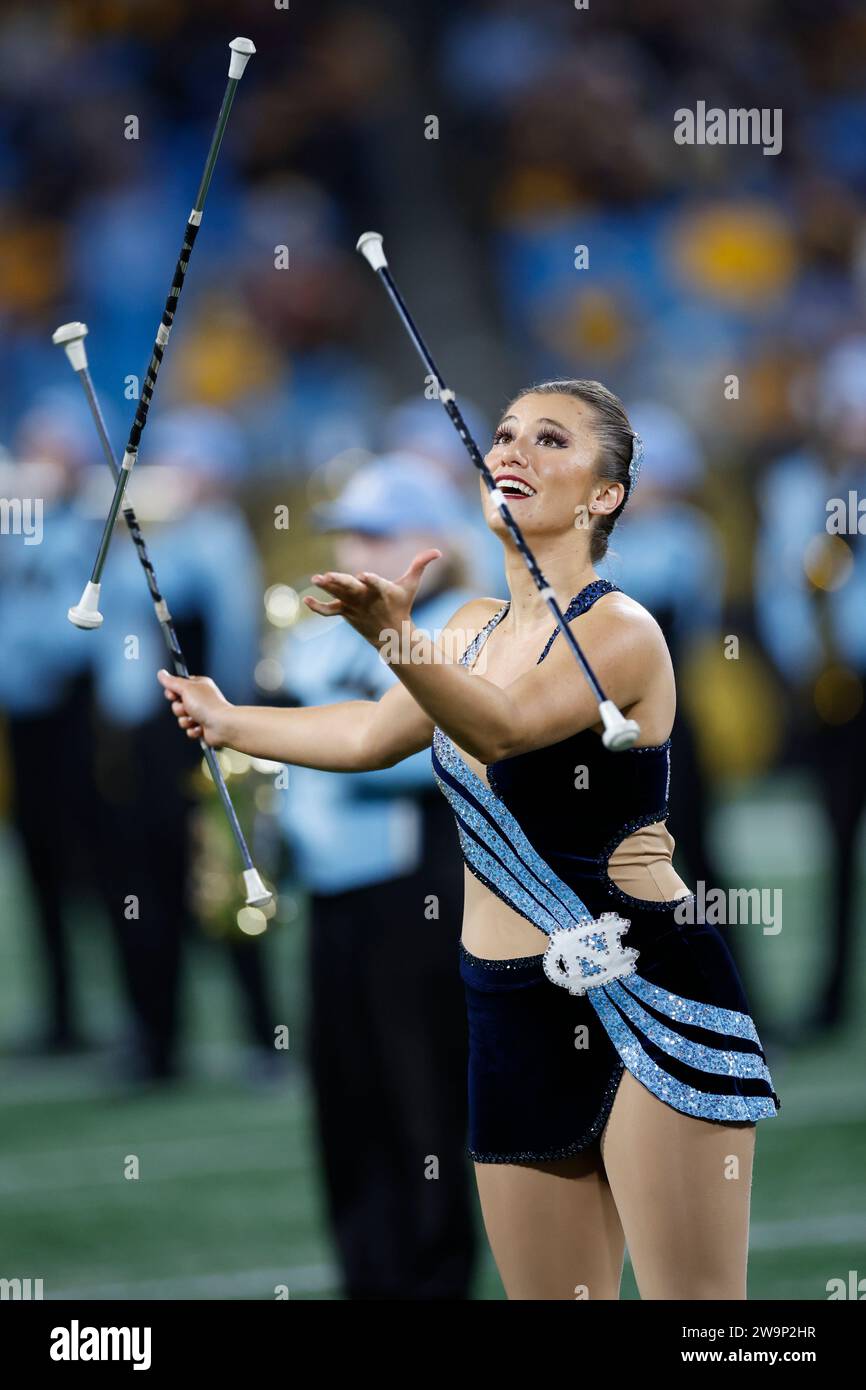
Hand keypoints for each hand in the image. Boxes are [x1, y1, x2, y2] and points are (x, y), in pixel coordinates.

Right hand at [157, 669, 233, 746]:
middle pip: (177, 705)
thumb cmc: (209, 706)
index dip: (173, 693)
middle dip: (180, 709)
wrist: (222, 725)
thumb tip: (162, 674)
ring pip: (181, 718)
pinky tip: (201, 727)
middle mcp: (200, 699)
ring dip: (186, 720)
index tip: (174, 695)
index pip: (177, 687)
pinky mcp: (202, 727)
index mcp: (198, 686)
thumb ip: (172, 682)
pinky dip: (193, 730)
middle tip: (189, 708)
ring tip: (197, 718)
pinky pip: (188, 729)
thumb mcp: (186, 688)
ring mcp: (202, 713)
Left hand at [304, 549, 441, 648]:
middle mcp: (367, 599)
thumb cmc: (402, 606)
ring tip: (315, 579)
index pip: (377, 585)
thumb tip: (438, 551)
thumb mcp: (412, 585)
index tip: (363, 575)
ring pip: (339, 596)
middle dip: (340, 583)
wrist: (391, 635)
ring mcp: (354, 606)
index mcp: (383, 592)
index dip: (371, 580)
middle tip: (328, 575)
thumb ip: (421, 565)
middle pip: (352, 590)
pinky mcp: (345, 612)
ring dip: (327, 588)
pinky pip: (329, 611)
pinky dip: (317, 607)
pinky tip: (306, 599)